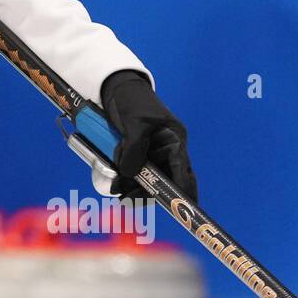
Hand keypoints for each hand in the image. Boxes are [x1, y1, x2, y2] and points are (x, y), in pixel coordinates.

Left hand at [99, 70, 198, 203]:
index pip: (183, 171)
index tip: (183, 208)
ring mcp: (150, 153)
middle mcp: (166, 150)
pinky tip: (114, 180)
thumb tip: (131, 173)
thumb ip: (134, 146)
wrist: (114, 89)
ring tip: (117, 188)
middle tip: (129, 199)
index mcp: (174, 140)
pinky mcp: (135, 154)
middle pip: (164, 180)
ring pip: (147, 178)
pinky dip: (124, 177)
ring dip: (133, 186)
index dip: (183, 191)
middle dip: (149, 191)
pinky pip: (132, 171)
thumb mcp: (135, 122)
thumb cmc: (132, 100)